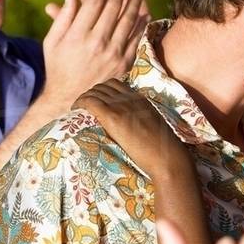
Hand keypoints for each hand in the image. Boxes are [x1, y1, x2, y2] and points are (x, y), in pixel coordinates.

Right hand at [39, 0, 144, 108]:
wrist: (71, 100)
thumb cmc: (58, 68)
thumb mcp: (52, 42)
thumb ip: (62, 17)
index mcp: (77, 35)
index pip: (94, 1)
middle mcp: (96, 43)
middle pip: (113, 7)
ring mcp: (113, 53)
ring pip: (127, 20)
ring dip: (134, 1)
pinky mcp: (124, 63)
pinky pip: (135, 38)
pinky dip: (140, 23)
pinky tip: (144, 11)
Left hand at [74, 79, 193, 182]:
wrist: (168, 158)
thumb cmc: (164, 151)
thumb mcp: (154, 129)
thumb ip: (143, 122)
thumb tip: (134, 130)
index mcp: (142, 100)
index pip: (116, 85)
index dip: (102, 92)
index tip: (96, 102)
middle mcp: (131, 99)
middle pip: (103, 86)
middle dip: (91, 94)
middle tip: (84, 108)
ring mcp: (122, 107)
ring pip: (94, 92)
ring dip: (84, 99)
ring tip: (78, 110)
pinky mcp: (113, 117)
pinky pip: (90, 102)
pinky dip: (80, 103)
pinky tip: (75, 110)